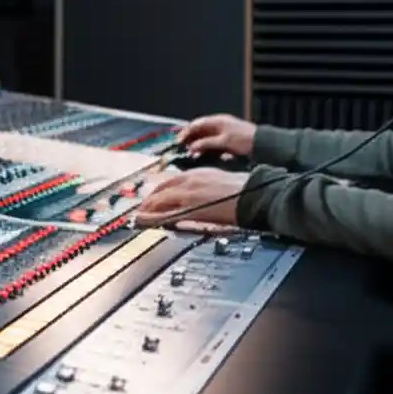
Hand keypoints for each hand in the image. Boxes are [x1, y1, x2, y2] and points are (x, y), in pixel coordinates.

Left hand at [134, 168, 249, 228]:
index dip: (159, 190)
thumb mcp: (219, 180)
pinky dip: (153, 217)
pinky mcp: (192, 209)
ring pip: (160, 200)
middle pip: (162, 189)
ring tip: (139, 216)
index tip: (153, 196)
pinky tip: (144, 220)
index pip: (171, 181)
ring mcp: (189, 195)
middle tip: (141, 207)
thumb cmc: (243, 188)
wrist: (253, 193)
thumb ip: (204, 185)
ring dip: (147, 208)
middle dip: (149, 199)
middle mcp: (190, 181)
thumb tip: (197, 194)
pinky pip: (167, 214)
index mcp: (197, 173)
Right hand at [175, 114, 255, 156]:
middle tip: (180, 147)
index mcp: (217, 121)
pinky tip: (203, 155)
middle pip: (199, 130)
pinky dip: (206, 149)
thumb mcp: (224, 141)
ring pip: (205, 138)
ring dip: (197, 145)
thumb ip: (206, 143)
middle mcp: (219, 125)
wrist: (263, 145)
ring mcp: (224, 132)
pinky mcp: (228, 141)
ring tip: (190, 153)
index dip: (185, 132)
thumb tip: (192, 147)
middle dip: (189, 138)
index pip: (196, 124)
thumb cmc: (245, 140)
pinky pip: (213, 144)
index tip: (177, 141)